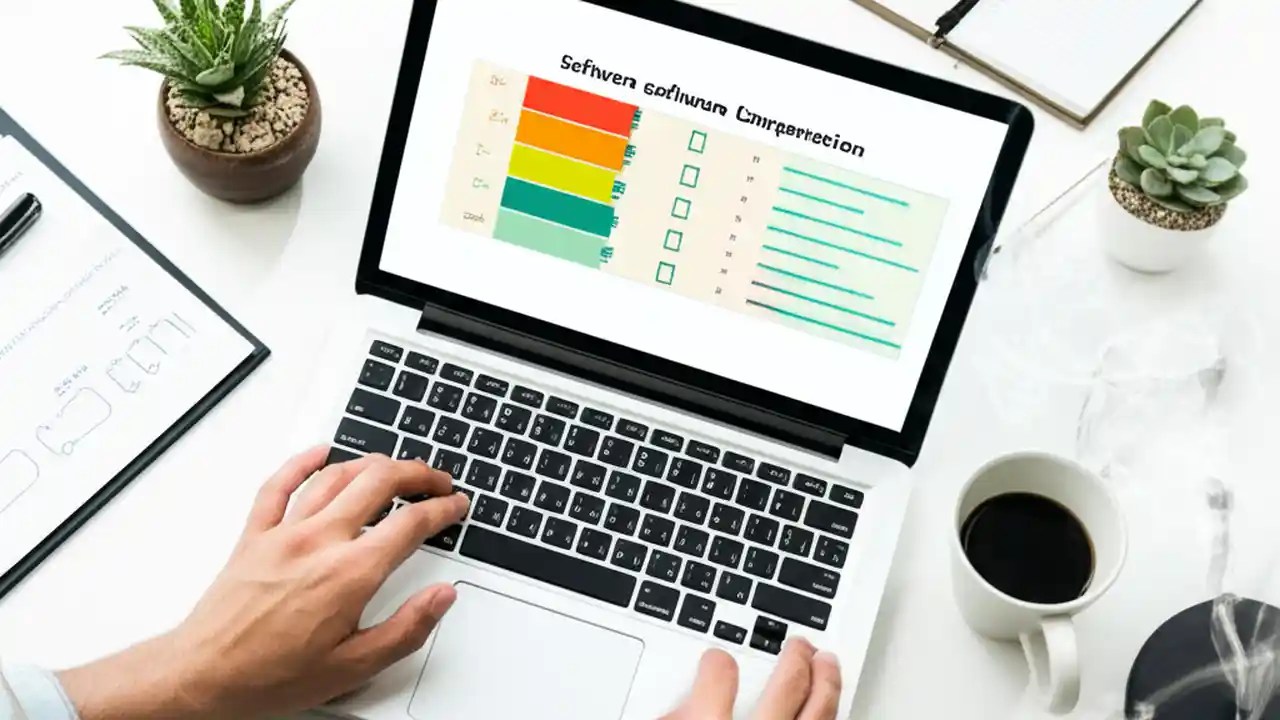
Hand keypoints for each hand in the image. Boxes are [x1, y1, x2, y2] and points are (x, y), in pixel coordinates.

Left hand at [57, 447, 468, 719]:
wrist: (202, 677)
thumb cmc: (270, 677)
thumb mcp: (354, 667)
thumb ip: (406, 628)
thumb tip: (442, 597)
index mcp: (350, 574)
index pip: (411, 523)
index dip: (442, 508)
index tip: (455, 505)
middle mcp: (319, 543)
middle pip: (379, 482)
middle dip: (417, 473)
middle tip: (435, 480)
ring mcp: (285, 533)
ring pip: (336, 476)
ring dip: (373, 464)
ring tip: (394, 468)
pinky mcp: (254, 535)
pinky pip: (279, 485)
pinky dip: (302, 462)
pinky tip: (320, 452)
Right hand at [664, 639, 841, 719]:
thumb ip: (676, 717)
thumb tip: (681, 705)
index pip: (719, 676)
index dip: (717, 663)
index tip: (719, 660)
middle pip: (787, 688)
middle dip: (794, 660)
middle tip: (797, 645)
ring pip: (820, 713)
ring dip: (827, 683)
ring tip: (828, 663)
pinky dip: (830, 716)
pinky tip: (829, 708)